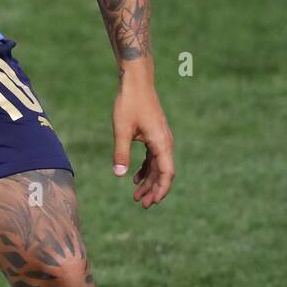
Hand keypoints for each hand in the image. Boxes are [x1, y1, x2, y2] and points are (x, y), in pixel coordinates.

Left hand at [112, 66, 174, 207]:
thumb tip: (119, 175)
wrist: (136, 81)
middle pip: (162, 173)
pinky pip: (153, 157)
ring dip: (148, 181)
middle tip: (141, 205)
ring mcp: (160, 139)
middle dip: (153, 190)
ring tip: (136, 196)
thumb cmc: (129, 103)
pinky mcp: (154, 135)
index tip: (152, 202)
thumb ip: (121, 153)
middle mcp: (165, 142)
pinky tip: (135, 177)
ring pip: (157, 166)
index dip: (160, 190)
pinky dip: (145, 169)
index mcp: (162, 142)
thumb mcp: (121, 130)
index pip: (166, 173)